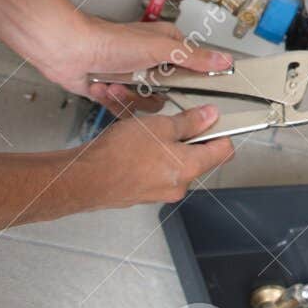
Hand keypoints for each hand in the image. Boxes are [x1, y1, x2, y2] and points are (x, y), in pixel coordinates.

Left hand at [33, 13, 232, 115]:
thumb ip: (194, 57)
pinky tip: (103, 86)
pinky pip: (125, 109)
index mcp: (168, 46)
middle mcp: (153, 62)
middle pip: (169, 94)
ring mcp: (134, 77)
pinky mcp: (116, 90)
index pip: (193, 70)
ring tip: (114, 83)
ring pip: (146, 105)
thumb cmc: (107, 40)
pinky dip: (112, 100)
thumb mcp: (160, 48)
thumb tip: (224, 60)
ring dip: (126, 97)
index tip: (183, 88)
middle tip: (140, 83)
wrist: (68, 51)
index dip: (189, 84)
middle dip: (148, 93)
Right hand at [74, 105, 236, 205]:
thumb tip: (210, 116)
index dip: (221, 132)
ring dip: (164, 143)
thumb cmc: (118, 155)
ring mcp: (159, 191)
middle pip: (198, 156)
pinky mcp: (141, 192)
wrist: (83, 179)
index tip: (214, 120)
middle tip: (173, 120)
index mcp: (189, 168)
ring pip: (172, 161)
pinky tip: (133, 142)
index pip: (223, 151)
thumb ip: (189, 122)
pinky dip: (148, 154)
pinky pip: (152, 168)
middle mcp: (178, 185)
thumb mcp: (159, 126)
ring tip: (147, 129)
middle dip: (188, 136)